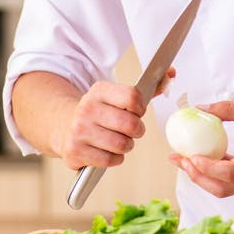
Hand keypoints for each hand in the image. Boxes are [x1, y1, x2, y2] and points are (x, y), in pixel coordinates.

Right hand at [57, 67, 174, 169]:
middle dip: (136, 130)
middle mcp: (87, 108)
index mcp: (99, 90)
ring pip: (121, 145)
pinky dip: (114, 159)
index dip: (140, 108)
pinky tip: (106, 150)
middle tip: (131, 130)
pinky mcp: (75, 151)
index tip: (136, 111)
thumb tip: (171, 73)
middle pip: (130, 124)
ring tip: (118, 140)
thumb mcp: (117, 96)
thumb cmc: (99, 112)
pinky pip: (109, 160)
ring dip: (126, 146)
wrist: (63, 125)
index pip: (133, 97)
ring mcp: (79, 130)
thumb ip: (148, 88)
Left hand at [169, 98, 233, 197]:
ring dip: (204, 176)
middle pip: (222, 188)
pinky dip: (217, 172)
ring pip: (227, 188)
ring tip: (187, 159)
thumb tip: (203, 108)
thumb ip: (229, 109)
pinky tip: (207, 156)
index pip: (228, 173)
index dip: (205, 168)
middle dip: (196, 177)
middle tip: (179, 160)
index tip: (189, 156)